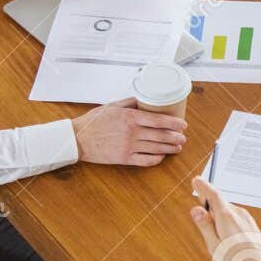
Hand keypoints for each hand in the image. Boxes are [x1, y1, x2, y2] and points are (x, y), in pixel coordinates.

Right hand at [71, 98, 187, 166]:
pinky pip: (145, 160)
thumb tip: (144, 100)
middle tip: (183, 137)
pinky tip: (161, 156)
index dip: (173, 123)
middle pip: (160, 135)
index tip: (183, 124)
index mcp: (130, 118)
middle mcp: (131, 133)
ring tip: (178, 147)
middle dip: (175, 137)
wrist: (78, 139)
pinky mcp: (124, 159)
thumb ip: (130, 103)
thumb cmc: (94, 122)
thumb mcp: (112, 106)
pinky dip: (156, 159)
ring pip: (156, 148)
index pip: (158, 120)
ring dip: (170, 148)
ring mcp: (128, 147)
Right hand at [189, 176, 260, 260]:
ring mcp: (247, 219)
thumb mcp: (215, 245)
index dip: (204, 186)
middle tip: (202, 214)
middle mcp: (239, 214)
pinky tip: (228, 239)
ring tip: (217, 237)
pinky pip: (236, 218)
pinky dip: (228, 222)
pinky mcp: (252, 226)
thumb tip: (196, 209)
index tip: (196, 180)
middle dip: (210, 205)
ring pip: (228, 212)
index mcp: (227, 217)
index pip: (214, 194)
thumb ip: (205, 226)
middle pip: (220, 203)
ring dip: (219, 217)